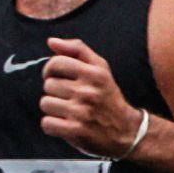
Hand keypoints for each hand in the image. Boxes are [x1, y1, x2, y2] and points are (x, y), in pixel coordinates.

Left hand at [35, 38, 143, 156]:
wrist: (128, 131)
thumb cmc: (108, 98)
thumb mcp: (101, 69)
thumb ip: (78, 50)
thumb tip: (51, 41)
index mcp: (95, 74)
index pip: (56, 63)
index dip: (51, 70)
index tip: (59, 77)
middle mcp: (89, 91)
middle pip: (48, 85)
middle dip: (56, 92)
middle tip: (72, 98)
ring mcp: (82, 112)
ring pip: (46, 104)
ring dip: (54, 109)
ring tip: (70, 112)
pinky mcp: (76, 130)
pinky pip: (47, 123)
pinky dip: (53, 126)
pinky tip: (67, 124)